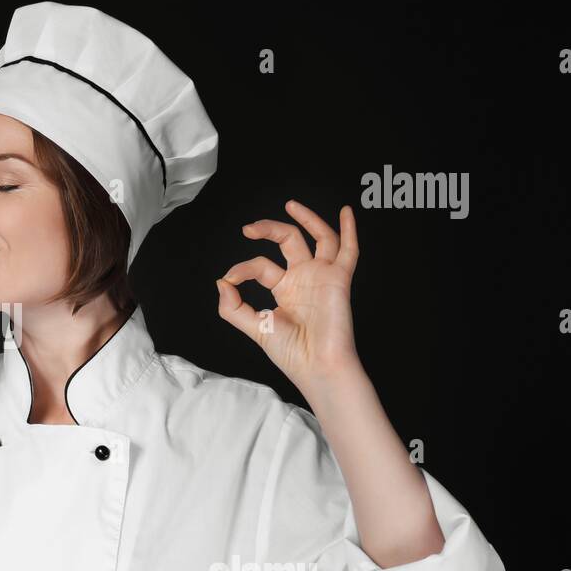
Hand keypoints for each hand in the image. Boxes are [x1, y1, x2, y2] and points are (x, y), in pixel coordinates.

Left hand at [215, 200, 361, 392]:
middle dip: (269, 228)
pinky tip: (345, 211)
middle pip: (289, 241)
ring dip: (307, 218)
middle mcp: (303, 278)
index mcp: (284, 288)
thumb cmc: (290, 352)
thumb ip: (232, 307)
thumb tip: (221, 282)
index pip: (261, 265)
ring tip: (290, 204)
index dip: (242, 267)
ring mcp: (322, 276)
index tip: (230, 279)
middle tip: (248, 228)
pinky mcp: (339, 279)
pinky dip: (349, 230)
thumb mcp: (253, 326)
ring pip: (319, 237)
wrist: (316, 365)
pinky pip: (348, 250)